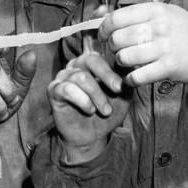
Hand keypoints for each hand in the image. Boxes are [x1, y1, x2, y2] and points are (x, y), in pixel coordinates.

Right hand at [47, 37, 127, 154]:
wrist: (93, 136)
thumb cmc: (107, 111)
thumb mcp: (124, 94)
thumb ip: (127, 76)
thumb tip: (134, 61)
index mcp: (93, 62)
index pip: (103, 52)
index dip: (114, 66)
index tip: (122, 85)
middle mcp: (76, 65)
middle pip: (90, 59)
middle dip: (107, 75)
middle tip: (118, 90)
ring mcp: (64, 76)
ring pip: (81, 77)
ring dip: (97, 96)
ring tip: (105, 110)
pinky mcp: (54, 90)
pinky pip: (67, 89)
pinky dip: (83, 101)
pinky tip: (89, 110)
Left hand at [100, 3, 187, 86]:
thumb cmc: (181, 29)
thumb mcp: (162, 13)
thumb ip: (134, 13)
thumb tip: (100, 13)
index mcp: (156, 10)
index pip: (118, 17)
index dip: (104, 27)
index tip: (103, 34)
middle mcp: (160, 27)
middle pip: (118, 38)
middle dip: (110, 46)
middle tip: (114, 49)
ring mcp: (164, 48)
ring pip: (125, 56)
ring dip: (120, 61)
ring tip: (124, 61)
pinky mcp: (168, 67)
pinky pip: (138, 76)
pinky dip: (130, 79)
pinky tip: (131, 77)